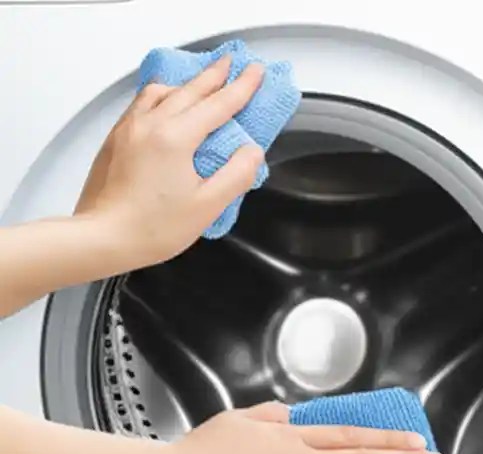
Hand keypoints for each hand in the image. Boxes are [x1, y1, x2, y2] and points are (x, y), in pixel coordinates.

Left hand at [75, 54, 265, 268]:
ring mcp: (129, 128)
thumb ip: (236, 174)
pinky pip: (142, 103)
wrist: (102, 237)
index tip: (256, 72)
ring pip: (162, 92)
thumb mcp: (208, 206)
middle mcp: (150, 124)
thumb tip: (251, 152)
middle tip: (232, 63)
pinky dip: (162, 95)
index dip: (242, 87)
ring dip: (186, 84)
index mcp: (176, 138)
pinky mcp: (116, 138)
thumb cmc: (153, 227)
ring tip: (201, 82)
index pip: (218, 105)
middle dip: (215, 75)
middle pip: (190, 90)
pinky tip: (166, 103)